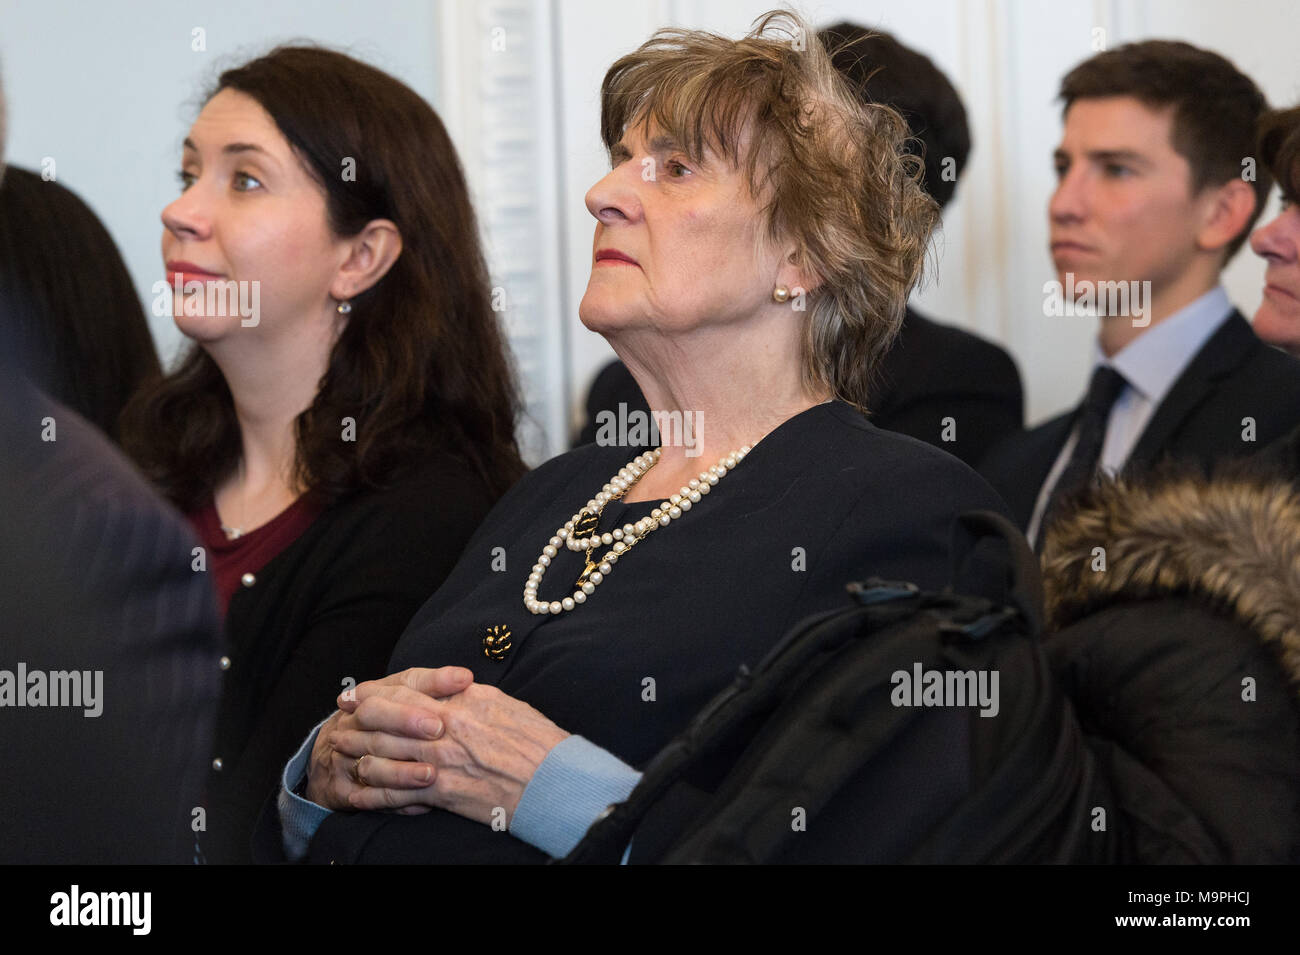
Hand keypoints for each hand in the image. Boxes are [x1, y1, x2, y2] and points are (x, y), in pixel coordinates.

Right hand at [305, 666, 472, 812]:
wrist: (331, 758)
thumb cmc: (383, 724)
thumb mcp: (402, 699)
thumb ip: (433, 686)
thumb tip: (465, 676)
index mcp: (370, 697)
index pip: (398, 683)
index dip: (430, 682)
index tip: (462, 684)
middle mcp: (352, 724)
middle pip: (373, 714)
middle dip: (405, 720)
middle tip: (438, 729)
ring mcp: (344, 757)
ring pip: (369, 761)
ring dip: (401, 770)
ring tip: (432, 774)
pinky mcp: (344, 791)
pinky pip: (367, 798)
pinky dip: (395, 801)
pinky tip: (422, 805)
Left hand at [330, 675, 570, 825]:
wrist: (554, 779)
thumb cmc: (538, 742)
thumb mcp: (504, 705)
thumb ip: (470, 698)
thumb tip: (452, 692)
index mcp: (461, 699)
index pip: (406, 688)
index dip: (374, 691)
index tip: (356, 694)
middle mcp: (445, 725)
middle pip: (385, 720)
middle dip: (357, 722)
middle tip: (339, 724)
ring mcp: (440, 760)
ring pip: (384, 755)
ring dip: (361, 756)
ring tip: (349, 757)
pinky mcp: (442, 792)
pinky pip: (397, 792)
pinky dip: (376, 792)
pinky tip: (366, 792)